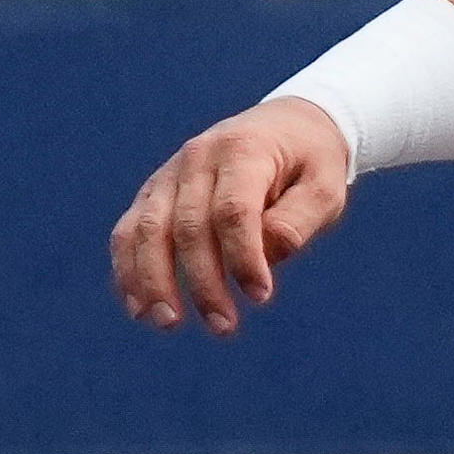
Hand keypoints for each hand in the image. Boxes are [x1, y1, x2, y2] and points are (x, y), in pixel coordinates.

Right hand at [108, 94, 351, 334]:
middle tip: (224, 327)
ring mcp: (170, 174)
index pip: (234, 210)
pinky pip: (129, 231)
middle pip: (189, 225)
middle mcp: (198, 158)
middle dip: (203, 282)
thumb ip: (301, 219)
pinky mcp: (154, 193)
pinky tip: (140, 308)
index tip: (260, 297)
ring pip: (147, 229)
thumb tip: (270, 252)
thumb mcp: (326, 186)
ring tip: (168, 323)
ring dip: (153, 280)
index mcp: (244, 150)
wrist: (285, 127)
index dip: (243, 256)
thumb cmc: (309, 164)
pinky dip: (128, 270)